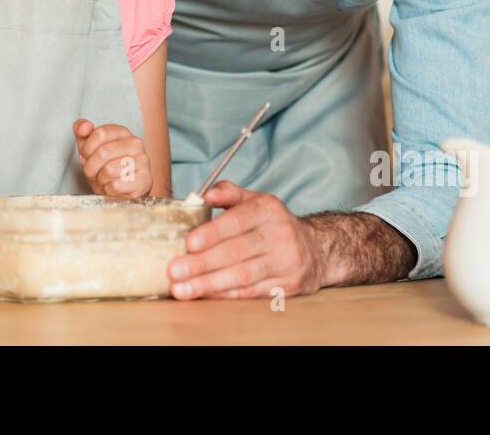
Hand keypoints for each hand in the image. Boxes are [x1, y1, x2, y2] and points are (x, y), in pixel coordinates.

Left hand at [72, 120, 151, 197]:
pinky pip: (116, 186)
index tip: (87, 157)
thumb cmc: (104, 167)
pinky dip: (109, 190)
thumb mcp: (89, 148)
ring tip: (105, 180)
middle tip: (93, 173)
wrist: (121, 193)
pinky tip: (113, 188)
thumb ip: (82, 132)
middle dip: (91, 167)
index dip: (87, 149)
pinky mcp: (145, 180)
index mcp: (122, 132)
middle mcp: (136, 143)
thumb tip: (85, 126)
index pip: (100, 133)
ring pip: (108, 171)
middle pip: (103, 153)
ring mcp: (143, 161)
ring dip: (100, 180)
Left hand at [166, 181, 323, 299]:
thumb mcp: (254, 201)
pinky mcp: (288, 286)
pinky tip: (205, 295)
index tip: (189, 243)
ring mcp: (286, 262)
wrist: (315, 249)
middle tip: (174, 271)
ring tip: (182, 289)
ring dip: (209, 284)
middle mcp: (280, 234)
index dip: (213, 233)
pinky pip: (252, 292)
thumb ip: (228, 193)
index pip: (238, 220)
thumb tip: (205, 195)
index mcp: (269, 209)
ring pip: (243, 275)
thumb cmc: (273, 224)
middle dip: (202, 263)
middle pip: (237, 252)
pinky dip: (226, 295)